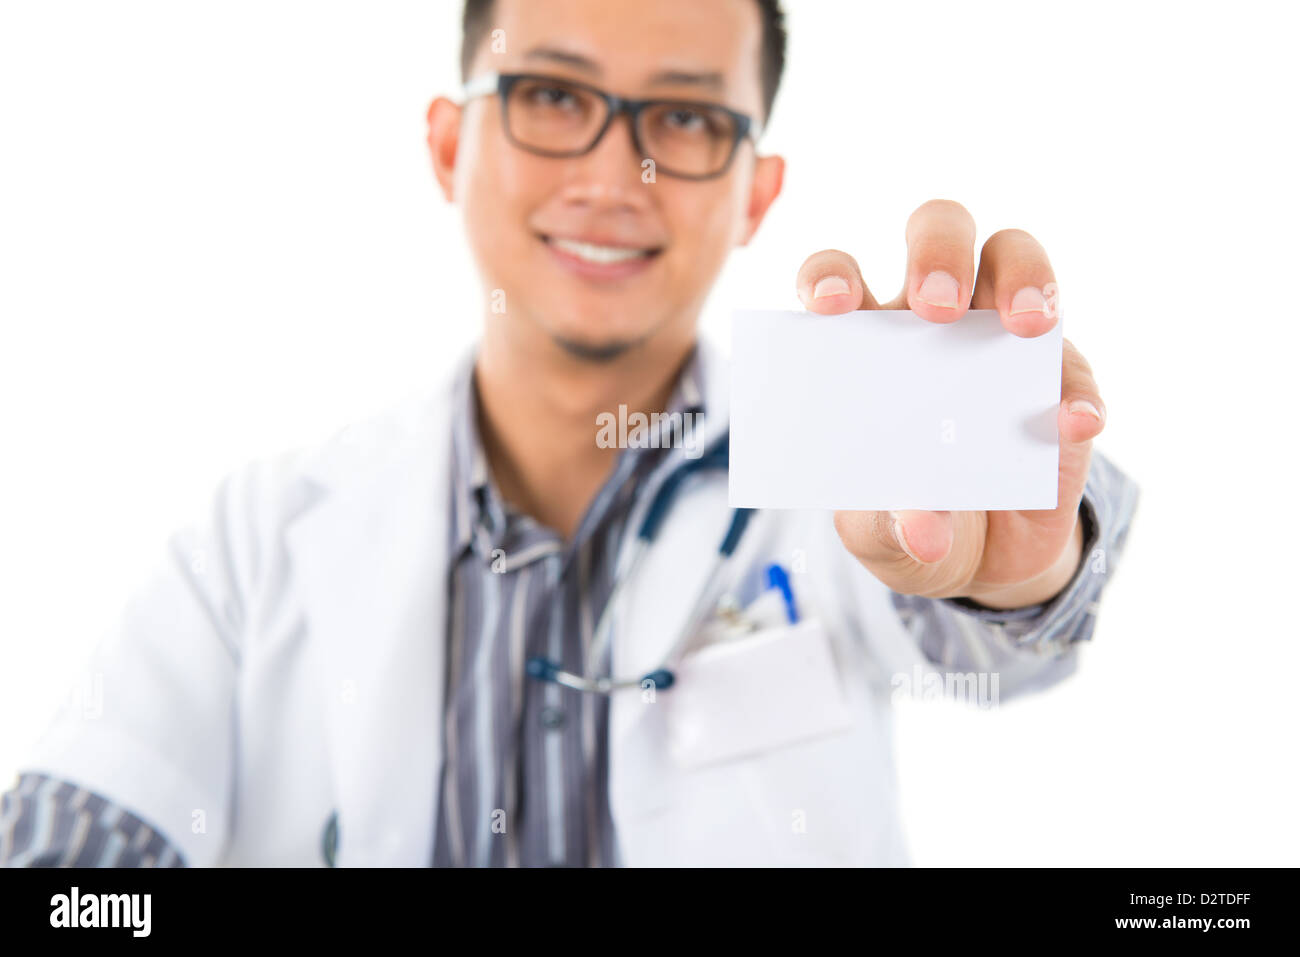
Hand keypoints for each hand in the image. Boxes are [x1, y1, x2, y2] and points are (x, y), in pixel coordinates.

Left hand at [798, 199, 1103, 607]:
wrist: (978, 563)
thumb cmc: (904, 522)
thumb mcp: (883, 535)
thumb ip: (890, 524)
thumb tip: (923, 529)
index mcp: (863, 342)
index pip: (838, 278)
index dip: (831, 276)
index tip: (831, 306)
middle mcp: (931, 319)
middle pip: (937, 233)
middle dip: (939, 253)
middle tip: (939, 308)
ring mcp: (1001, 338)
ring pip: (1015, 258)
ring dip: (1026, 277)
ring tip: (1026, 326)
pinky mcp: (1062, 379)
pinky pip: (1074, 366)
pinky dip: (1077, 392)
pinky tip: (1074, 424)